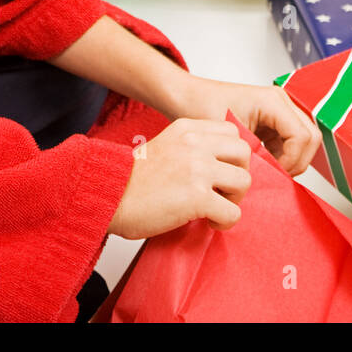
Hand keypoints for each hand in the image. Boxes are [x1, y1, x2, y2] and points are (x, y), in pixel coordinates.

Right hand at [107, 118, 252, 239]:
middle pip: (244, 153)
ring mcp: (198, 168)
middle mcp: (195, 143)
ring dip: (233, 199)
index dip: (232, 155)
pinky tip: (208, 222)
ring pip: (244, 181)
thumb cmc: (131, 181)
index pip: (233, 132)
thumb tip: (222, 165)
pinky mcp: (198, 196)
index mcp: (187, 128)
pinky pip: (234, 211)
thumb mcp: (165, 147)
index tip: (221, 172)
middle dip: (238, 174)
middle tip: (222, 192)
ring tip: (214, 208)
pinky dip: (225, 221)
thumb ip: (192, 148)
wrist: (107, 197)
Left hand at [171, 75, 321, 177]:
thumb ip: (254, 157)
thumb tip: (272, 180)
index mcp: (272, 101)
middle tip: (277, 176)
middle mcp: (281, 102)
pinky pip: (291, 142)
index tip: (274, 173)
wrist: (186, 97)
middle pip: (311, 138)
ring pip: (304, 141)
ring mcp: (279, 111)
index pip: (302, 136)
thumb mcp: (228, 136)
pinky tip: (265, 165)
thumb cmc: (200, 107)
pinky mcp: (273, 121)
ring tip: (269, 172)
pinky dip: (283, 157)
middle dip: (297, 161)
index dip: (292, 160)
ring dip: (291, 160)